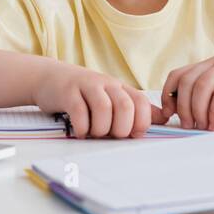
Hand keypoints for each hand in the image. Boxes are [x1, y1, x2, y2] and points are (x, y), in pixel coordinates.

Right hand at [33, 61, 156, 138]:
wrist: (50, 77)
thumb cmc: (84, 94)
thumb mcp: (111, 97)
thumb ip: (135, 108)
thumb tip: (163, 119)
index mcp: (120, 88)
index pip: (141, 102)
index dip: (141, 122)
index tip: (132, 134)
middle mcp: (106, 84)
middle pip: (125, 106)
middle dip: (121, 128)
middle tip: (111, 135)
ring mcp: (87, 86)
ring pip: (104, 109)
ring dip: (101, 129)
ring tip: (94, 133)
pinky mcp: (68, 92)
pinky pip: (80, 111)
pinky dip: (82, 127)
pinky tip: (79, 131)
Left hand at [155, 54, 213, 130]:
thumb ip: (202, 103)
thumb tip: (176, 115)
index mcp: (209, 66)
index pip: (177, 75)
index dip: (168, 95)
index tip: (169, 116)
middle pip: (186, 82)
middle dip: (184, 108)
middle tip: (190, 126)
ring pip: (201, 87)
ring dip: (198, 112)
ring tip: (204, 127)